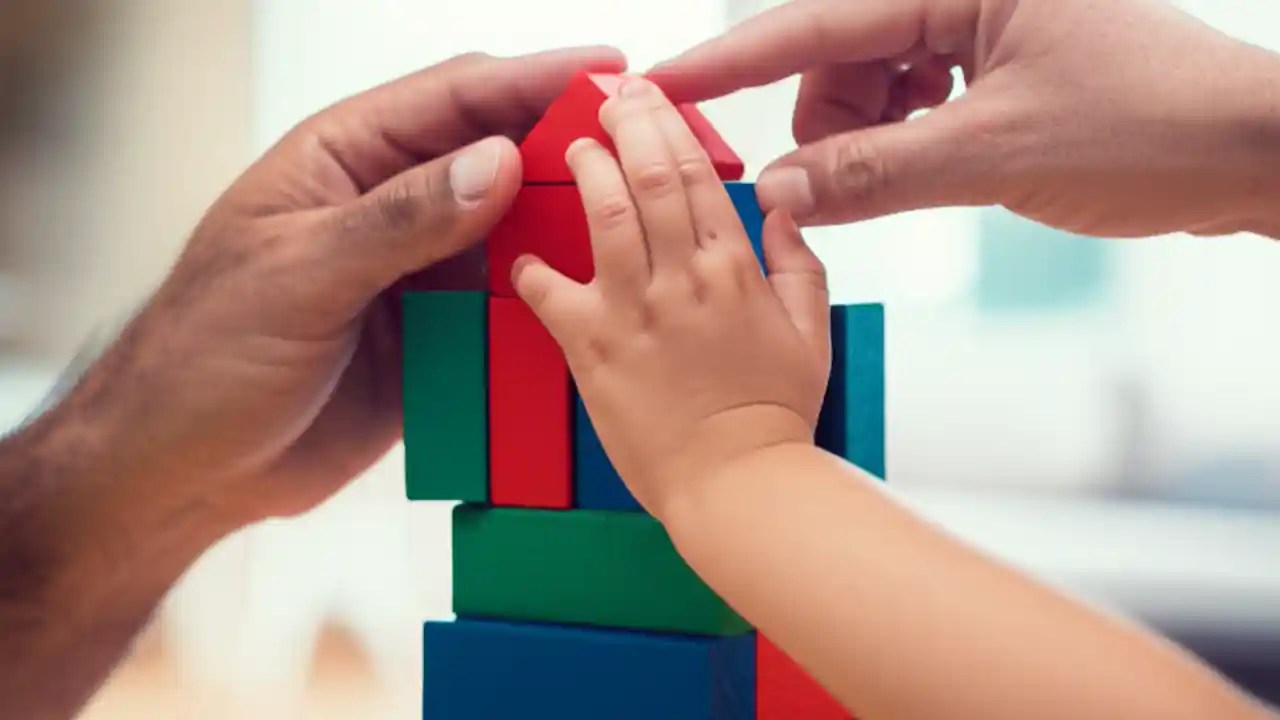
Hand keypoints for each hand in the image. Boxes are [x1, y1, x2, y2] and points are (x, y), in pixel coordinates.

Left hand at [38, 48, 625, 534]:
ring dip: (573, 230)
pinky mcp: (440, 338)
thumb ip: (399, 220)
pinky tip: (599, 304)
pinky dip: (553, 306)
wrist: (188, 469)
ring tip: (644, 227)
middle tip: (650, 149)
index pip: (454, 99)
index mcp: (346, 160)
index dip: (534, 80)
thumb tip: (498, 164)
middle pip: (499, 158)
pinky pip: (510, 310)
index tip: (610, 73)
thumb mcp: (298, 274)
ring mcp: (421, 273)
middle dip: (571, 150)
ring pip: (517, 235)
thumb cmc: (208, 355)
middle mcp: (394, 207)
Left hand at [511, 77, 829, 517]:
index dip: (669, 126)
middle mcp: (682, 277)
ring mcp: (635, 310)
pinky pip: (550, 295)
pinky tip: (524, 257)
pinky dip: (533, 271)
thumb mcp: (810, 332)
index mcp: (734, 268)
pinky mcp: (594, 349)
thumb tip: (782, 210)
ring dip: (586, 170)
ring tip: (574, 149)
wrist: (737, 482)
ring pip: (605, 214)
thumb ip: (799, 264)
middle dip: (626, 125)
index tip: (651, 98)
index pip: (697, 174)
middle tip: (608, 101)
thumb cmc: (774, 413)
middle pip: (649, 176)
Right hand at [654, 0, 1279, 237]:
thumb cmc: (1157, 127)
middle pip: (841, 56)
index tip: (665, 84)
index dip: (735, 61)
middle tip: (846, 180)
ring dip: (869, 141)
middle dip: (831, 124)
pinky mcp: (998, 69)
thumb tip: (780, 192)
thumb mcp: (999, 154)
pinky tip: (936, 163)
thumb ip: (877, 173)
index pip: (819, 19)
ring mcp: (984, 29)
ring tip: (914, 174)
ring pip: (872, 86)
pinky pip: (912, 104)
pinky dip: (903, 144)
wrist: (1250, 156)